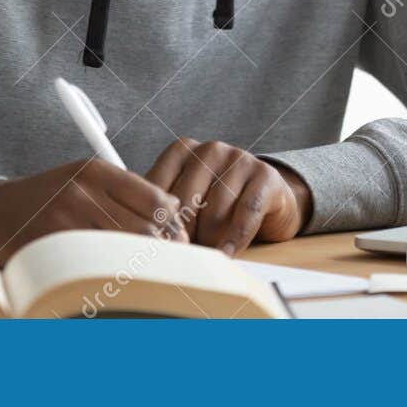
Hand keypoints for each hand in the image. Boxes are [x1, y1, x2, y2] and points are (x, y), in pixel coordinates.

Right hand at [0, 159, 184, 263]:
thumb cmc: (51, 198)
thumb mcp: (86, 181)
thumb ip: (127, 192)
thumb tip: (174, 213)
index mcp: (96, 171)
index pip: (156, 199)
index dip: (172, 223)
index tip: (176, 236)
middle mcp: (82, 191)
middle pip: (146, 229)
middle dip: (159, 248)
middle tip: (162, 259)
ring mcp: (66, 220)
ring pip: (125, 250)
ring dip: (136, 263)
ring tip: (136, 268)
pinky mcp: (54, 247)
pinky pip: (98, 266)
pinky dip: (110, 273)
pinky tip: (108, 274)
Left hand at [145, 138, 311, 254]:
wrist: (269, 199)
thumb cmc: (218, 204)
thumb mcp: (187, 200)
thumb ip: (163, 211)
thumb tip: (138, 237)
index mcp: (182, 150)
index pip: (158, 190)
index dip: (156, 224)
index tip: (154, 247)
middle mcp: (209, 150)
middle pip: (185, 203)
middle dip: (184, 236)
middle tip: (183, 257)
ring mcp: (239, 158)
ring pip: (214, 211)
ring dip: (211, 240)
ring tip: (210, 252)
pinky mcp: (265, 175)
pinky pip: (246, 212)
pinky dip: (235, 238)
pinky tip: (228, 253)